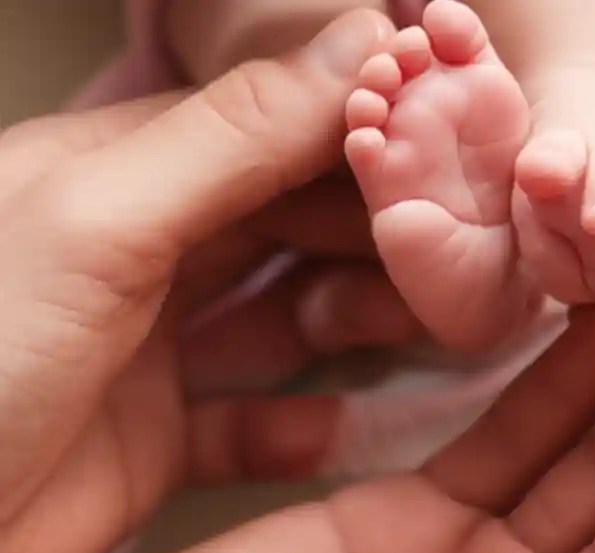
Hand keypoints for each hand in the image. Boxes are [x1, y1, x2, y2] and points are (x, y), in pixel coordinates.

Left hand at [0, 11, 417, 552]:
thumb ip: (234, 137)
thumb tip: (364, 35)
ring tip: (428, 332)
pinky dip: (302, 427)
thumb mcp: (100, 226)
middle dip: (381, 235)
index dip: (369, 134)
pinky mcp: (158, 441)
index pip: (276, 129)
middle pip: (297, 222)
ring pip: (290, 316)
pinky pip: (255, 425)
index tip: (465, 152)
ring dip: (359, 322)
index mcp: (124, 173)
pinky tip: (340, 427)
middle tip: (466, 256)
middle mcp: (145, 251)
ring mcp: (152, 348)